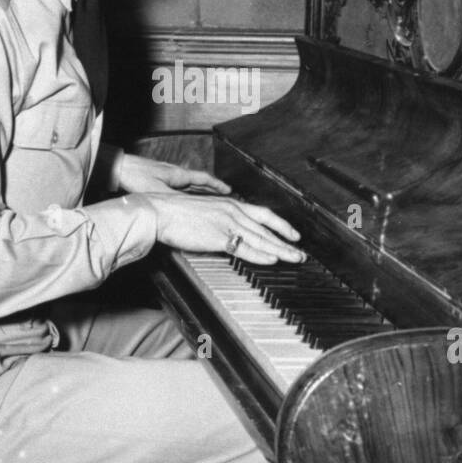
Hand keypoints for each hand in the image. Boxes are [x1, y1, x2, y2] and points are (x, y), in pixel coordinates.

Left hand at [116, 153, 230, 196]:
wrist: (116, 168)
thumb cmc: (134, 175)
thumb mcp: (158, 191)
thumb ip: (175, 201)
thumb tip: (191, 210)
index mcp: (178, 174)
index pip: (204, 179)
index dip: (217, 185)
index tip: (229, 190)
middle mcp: (174, 174)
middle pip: (198, 183)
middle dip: (211, 191)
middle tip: (224, 198)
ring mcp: (165, 177)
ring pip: (187, 187)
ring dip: (197, 194)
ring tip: (206, 203)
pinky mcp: (155, 181)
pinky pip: (176, 190)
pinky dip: (183, 196)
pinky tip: (181, 205)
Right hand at [147, 192, 304, 265]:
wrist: (160, 212)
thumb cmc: (176, 213)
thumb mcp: (205, 210)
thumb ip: (220, 219)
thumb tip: (228, 231)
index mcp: (230, 203)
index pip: (263, 214)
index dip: (281, 225)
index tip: (294, 234)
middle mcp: (233, 210)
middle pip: (267, 228)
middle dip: (287, 242)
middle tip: (301, 252)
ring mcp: (227, 223)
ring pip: (261, 238)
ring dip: (281, 250)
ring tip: (295, 258)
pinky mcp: (218, 236)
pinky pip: (244, 247)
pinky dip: (260, 254)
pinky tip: (272, 260)